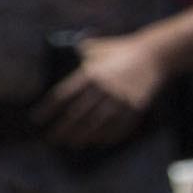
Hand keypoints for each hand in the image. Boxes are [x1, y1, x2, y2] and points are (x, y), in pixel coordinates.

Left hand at [39, 32, 168, 149]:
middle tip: (52, 139)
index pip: (63, 95)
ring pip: (97, 123)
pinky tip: (99, 142)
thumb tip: (60, 51)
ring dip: (83, 136)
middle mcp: (104, 87)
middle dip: (63, 129)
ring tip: (72, 144)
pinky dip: (108, 136)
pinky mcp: (136, 106)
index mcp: (90, 73)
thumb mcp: (97, 47)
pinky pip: (120, 126)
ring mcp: (121, 98)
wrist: (156, 53)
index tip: (37, 120)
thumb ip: (80, 52)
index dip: (48, 109)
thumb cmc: (121, 50)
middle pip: (77, 114)